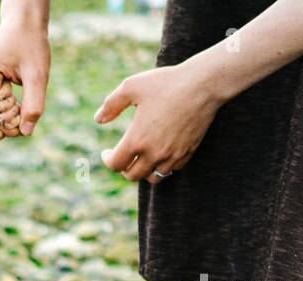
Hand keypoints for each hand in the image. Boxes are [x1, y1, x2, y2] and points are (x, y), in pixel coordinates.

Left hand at [95, 62, 224, 181]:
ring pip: (154, 177)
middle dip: (124, 168)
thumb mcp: (132, 86)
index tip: (107, 153)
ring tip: (140, 159)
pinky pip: (172, 169)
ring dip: (144, 171)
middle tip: (122, 157)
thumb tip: (98, 119)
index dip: (107, 160)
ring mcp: (173, 154)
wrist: (204, 84)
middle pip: (133, 175)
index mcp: (137, 139)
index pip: (115, 164)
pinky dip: (163, 166)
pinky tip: (160, 154)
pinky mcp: (188, 152)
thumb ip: (112, 104)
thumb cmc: (166, 82)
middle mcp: (154, 152)